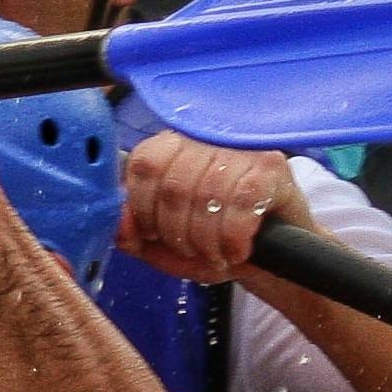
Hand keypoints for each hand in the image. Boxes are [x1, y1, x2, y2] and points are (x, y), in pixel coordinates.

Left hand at [119, 131, 305, 285]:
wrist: (274, 253)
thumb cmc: (213, 241)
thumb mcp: (164, 244)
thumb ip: (133, 235)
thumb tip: (117, 227)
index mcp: (170, 146)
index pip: (143, 165)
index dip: (142, 208)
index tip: (152, 235)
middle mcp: (204, 138)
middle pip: (174, 184)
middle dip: (176, 231)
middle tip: (190, 250)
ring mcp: (240, 148)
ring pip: (207, 194)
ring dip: (206, 238)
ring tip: (214, 254)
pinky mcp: (272, 166)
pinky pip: (242, 202)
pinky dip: (233, 236)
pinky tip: (236, 250)